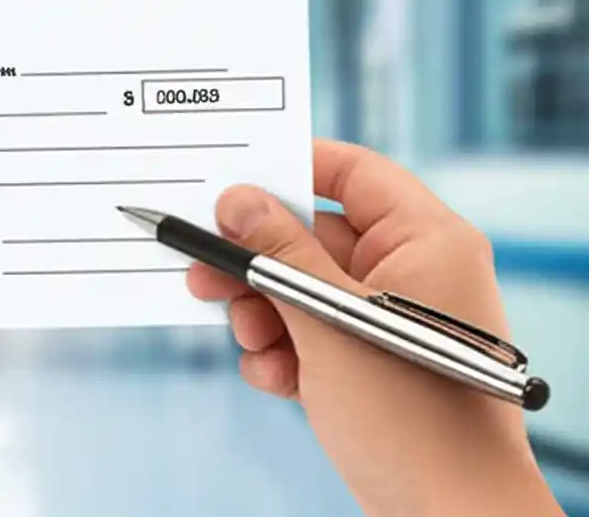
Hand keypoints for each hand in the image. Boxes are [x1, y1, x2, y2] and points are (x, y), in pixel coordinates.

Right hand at [187, 139, 561, 515]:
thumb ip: (279, 252)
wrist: (447, 514)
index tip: (229, 180)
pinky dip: (285, 351)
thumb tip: (238, 198)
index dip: (290, 168)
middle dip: (257, 264)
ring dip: (264, 316)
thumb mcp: (329, 320)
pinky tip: (277, 378)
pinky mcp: (373, 360)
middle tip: (203, 274)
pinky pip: (313, 333)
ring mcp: (391, 319)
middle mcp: (412, 271)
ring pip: (304, 289)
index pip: (353, 172)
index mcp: (425, 240)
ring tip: (253, 345)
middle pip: (314, 237)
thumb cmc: (410, 415)